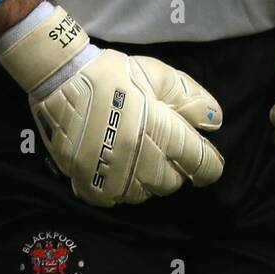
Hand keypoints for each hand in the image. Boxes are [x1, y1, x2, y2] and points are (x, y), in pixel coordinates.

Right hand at [33, 45, 224, 206]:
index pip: (201, 165)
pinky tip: (115, 164)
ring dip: (146, 177)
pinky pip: (116, 199)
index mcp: (161, 132)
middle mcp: (140, 161)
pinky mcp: (89, 185)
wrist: (61, 78)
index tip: (204, 156)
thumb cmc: (115, 73)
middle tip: (159, 143)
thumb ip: (192, 100)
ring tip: (135, 152)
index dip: (208, 162)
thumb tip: (214, 124)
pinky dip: (120, 186)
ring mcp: (112, 177)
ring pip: (145, 194)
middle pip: (172, 182)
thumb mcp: (160, 75)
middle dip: (173, 165)